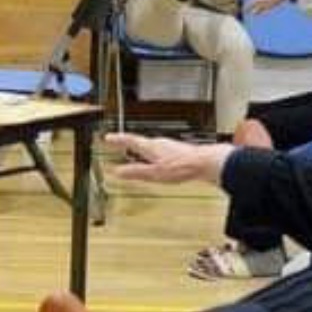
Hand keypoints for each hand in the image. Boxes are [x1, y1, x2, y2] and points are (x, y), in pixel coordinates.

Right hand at [99, 133, 227, 189]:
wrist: (204, 162)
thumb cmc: (181, 167)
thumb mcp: (154, 173)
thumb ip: (135, 172)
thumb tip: (117, 172)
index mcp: (150, 146)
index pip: (129, 140)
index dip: (117, 139)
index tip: (107, 137)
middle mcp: (158, 143)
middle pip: (139, 141)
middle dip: (127, 143)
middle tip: (117, 144)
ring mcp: (168, 145)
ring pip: (149, 146)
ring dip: (139, 149)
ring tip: (133, 153)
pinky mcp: (176, 151)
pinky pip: (158, 150)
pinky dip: (151, 154)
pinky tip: (155, 162)